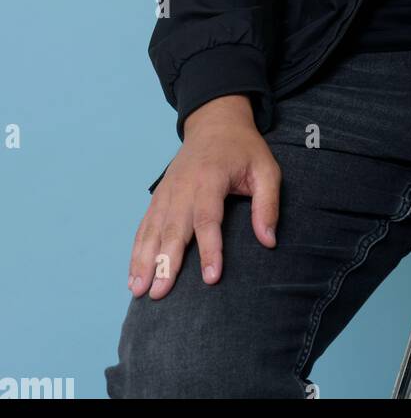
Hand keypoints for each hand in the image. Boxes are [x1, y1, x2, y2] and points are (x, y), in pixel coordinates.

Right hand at [127, 94, 280, 300]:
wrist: (215, 123)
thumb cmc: (244, 149)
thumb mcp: (266, 169)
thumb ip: (267, 205)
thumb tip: (269, 241)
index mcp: (210, 178)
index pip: (208, 218)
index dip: (210, 249)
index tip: (211, 278)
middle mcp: (183, 186)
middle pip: (173, 227)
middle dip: (166, 262)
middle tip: (159, 294)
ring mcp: (167, 191)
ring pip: (152, 229)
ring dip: (144, 260)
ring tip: (138, 291)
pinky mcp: (159, 196)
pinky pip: (145, 225)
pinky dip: (137, 250)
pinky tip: (134, 275)